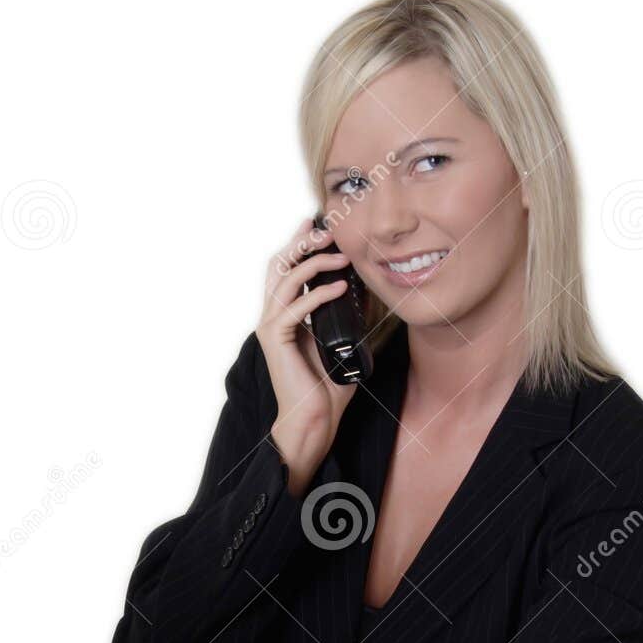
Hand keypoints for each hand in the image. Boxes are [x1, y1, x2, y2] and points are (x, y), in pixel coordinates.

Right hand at [256, 214, 358, 489]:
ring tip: (339, 255)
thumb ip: (348, 319)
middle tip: (327, 228)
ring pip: (285, 280)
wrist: (314, 420)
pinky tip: (338, 287)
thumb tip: (372, 294)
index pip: (287, 268)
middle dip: (302, 242)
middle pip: (279, 265)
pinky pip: (294, 309)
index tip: (318, 223)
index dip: (299, 243)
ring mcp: (271, 327)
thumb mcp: (343, 342)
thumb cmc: (327, 387)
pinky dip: (317, 294)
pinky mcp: (276, 341)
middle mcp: (272, 316)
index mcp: (284, 314)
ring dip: (312, 262)